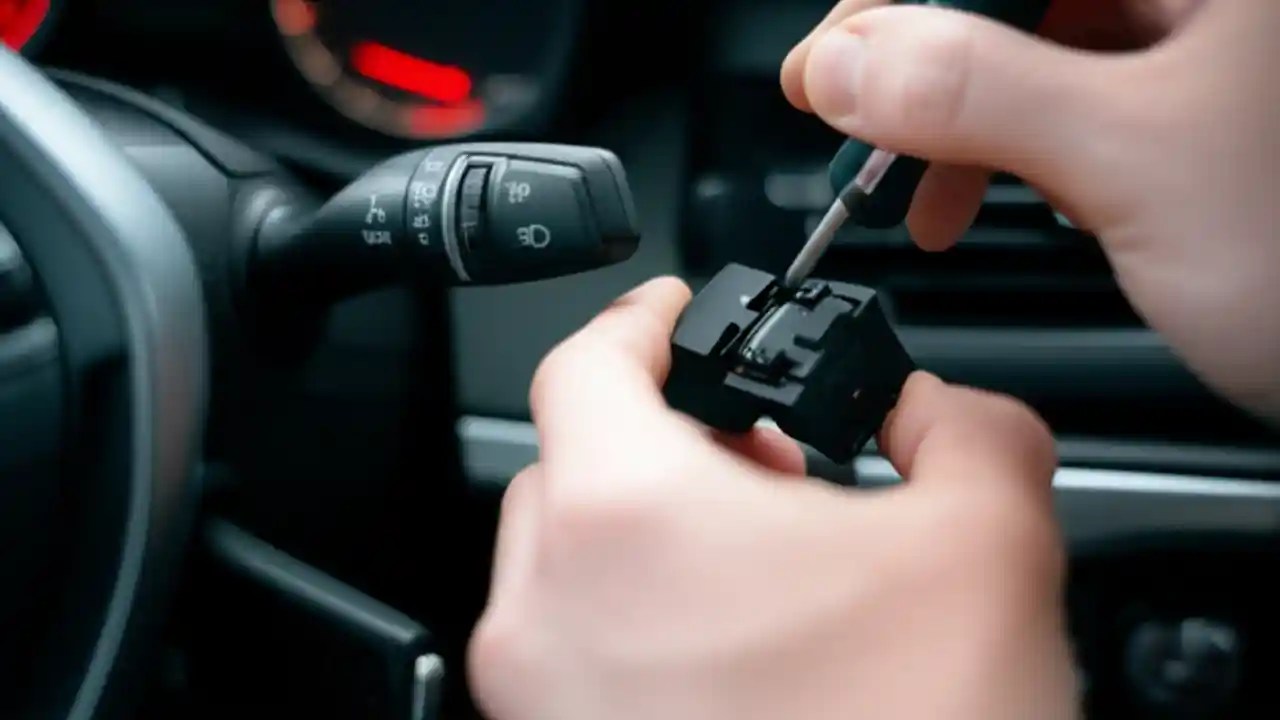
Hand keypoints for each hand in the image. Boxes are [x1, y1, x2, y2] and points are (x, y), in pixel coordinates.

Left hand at [468, 277, 1078, 719]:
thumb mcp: (988, 541)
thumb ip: (966, 427)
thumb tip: (940, 409)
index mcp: (622, 519)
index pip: (583, 361)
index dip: (636, 316)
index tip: (668, 310)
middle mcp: (547, 611)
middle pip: (572, 461)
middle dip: (665, 436)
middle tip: (758, 451)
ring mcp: (538, 700)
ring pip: (568, 562)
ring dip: (653, 530)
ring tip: (762, 556)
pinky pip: (573, 648)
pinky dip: (637, 615)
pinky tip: (739, 644)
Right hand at [781, 1, 1279, 421]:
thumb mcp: (1128, 161)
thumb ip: (974, 91)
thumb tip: (843, 62)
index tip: (831, 59)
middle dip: (922, 62)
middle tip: (856, 128)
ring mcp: (1200, 37)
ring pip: (1032, 40)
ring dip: (955, 117)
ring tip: (915, 195)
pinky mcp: (1189, 95)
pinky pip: (1066, 93)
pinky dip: (1007, 146)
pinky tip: (984, 196)